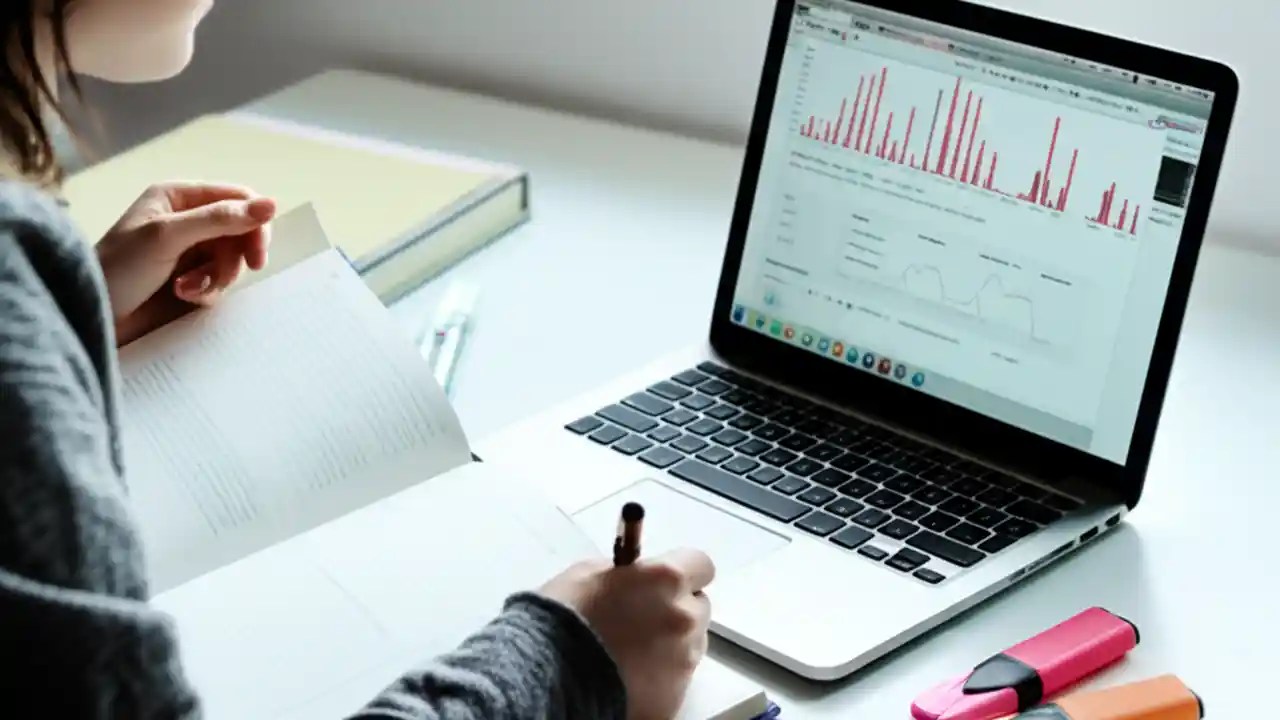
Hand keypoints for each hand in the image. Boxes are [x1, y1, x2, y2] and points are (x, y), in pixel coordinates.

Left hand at [96, 182, 277, 345]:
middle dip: (237, 254)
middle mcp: (187, 219)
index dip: (253, 223)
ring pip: (232, 259)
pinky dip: (206, 290)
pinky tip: (182, 294)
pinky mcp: (190, 279)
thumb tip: (272, 205)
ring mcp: (189, 250)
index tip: (256, 253)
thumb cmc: (120, 267)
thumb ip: (219, 219)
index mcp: (179, 196)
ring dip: (216, 276)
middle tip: (242, 272)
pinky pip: (219, 281)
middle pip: (240, 230)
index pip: (236, 199)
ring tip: (187, 288)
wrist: (91, 315)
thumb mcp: (168, 236)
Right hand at [539, 549, 714, 719]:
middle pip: (697, 608)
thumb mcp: (587, 574)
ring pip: (689, 646)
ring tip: (629, 654)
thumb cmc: (559, 620)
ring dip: (669, 645)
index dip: (683, 572)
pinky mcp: (673, 699)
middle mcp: (683, 619)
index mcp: (666, 580)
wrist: (543, 677)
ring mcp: (683, 662)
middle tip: (641, 620)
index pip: (701, 565)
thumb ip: (624, 572)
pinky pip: (675, 682)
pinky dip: (658, 679)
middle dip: (675, 610)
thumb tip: (635, 577)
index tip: (667, 581)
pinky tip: (626, 678)